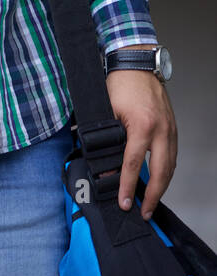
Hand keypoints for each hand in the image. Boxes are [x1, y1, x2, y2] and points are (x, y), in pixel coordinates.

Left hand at [105, 69, 177, 218]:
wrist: (136, 62)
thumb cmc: (119, 83)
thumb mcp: (107, 112)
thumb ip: (106, 140)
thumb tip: (103, 166)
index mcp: (143, 126)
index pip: (133, 165)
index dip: (128, 187)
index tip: (124, 203)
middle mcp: (161, 130)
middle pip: (161, 173)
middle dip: (153, 197)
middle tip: (143, 213)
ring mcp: (169, 129)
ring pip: (171, 166)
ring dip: (163, 187)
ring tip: (151, 203)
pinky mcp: (172, 127)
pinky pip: (172, 155)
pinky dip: (167, 171)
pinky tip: (160, 180)